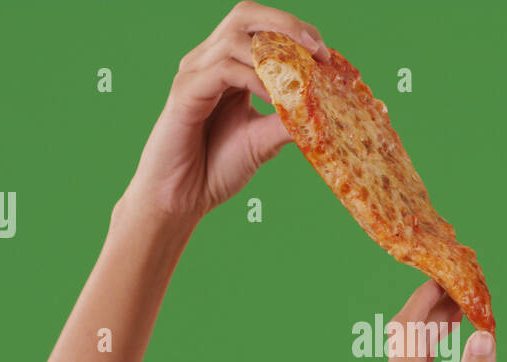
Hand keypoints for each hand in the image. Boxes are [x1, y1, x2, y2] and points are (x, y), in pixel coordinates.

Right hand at [121, 2, 329, 225]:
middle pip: (246, 14)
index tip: (326, 57)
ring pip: (235, 37)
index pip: (262, 28)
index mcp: (228, 66)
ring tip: (301, 80)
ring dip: (275, 55)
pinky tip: (275, 98)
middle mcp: (209, 61)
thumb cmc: (215, 168)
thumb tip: (325, 109)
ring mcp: (195, 73)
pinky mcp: (185, 92)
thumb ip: (289, 120)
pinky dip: (255, 79)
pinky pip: (225, 70)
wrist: (180, 199)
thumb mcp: (264, 140)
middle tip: (315, 49)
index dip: (296, 33)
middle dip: (286, 24)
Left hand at [370, 281, 497, 361]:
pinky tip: (446, 351)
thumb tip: (480, 336)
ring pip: (403, 355)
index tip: (452, 272)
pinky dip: (425, 352)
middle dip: (430, 305)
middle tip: (464, 283)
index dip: (428, 295)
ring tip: (462, 309)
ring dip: (429, 329)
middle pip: (402, 336)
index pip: (409, 328)